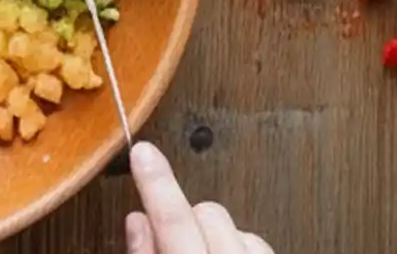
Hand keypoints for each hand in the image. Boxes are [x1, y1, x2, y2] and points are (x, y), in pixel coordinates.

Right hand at [126, 142, 272, 253]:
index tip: (143, 151)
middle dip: (190, 220)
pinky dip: (240, 246)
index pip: (173, 221)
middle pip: (210, 212)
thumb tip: (138, 220)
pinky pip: (258, 242)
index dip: (156, 184)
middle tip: (173, 243)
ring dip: (217, 235)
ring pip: (238, 224)